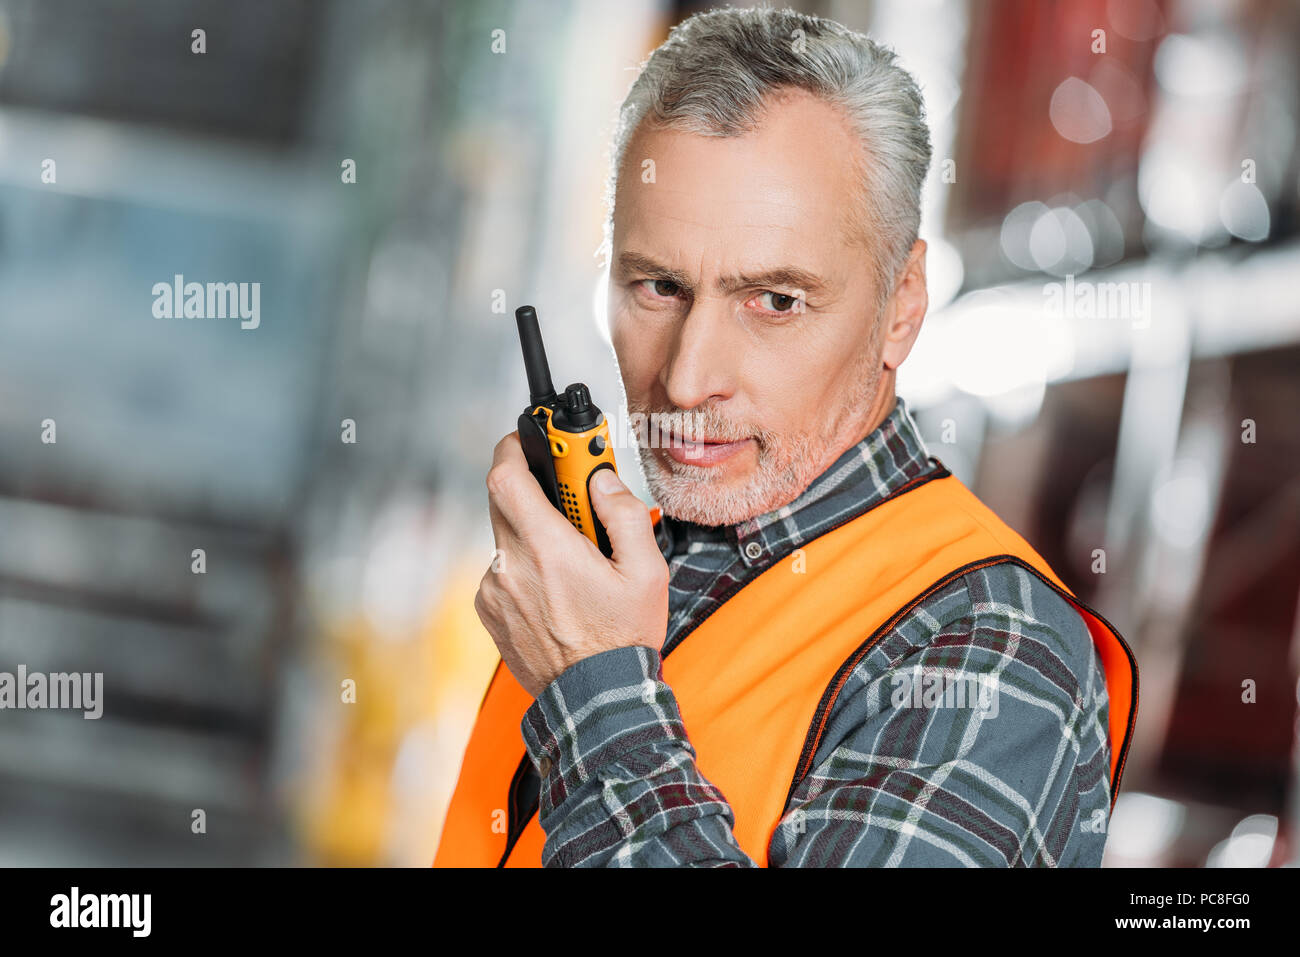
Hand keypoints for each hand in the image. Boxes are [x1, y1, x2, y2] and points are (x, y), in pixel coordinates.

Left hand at [474, 431, 668, 697]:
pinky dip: (525, 567)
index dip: (511, 448)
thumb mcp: (645, 572)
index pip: (506, 477)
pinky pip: (503, 570)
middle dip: (533, 489)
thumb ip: (623, 514)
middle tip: (569, 497)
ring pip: (507, 538)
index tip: (528, 439)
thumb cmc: (622, 639)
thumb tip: (601, 480)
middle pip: (504, 500)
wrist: (595, 701)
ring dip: (534, 535)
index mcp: (547, 549)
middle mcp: (511, 566)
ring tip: (572, 562)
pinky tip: (557, 590)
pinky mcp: (489, 611)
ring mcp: (494, 590)